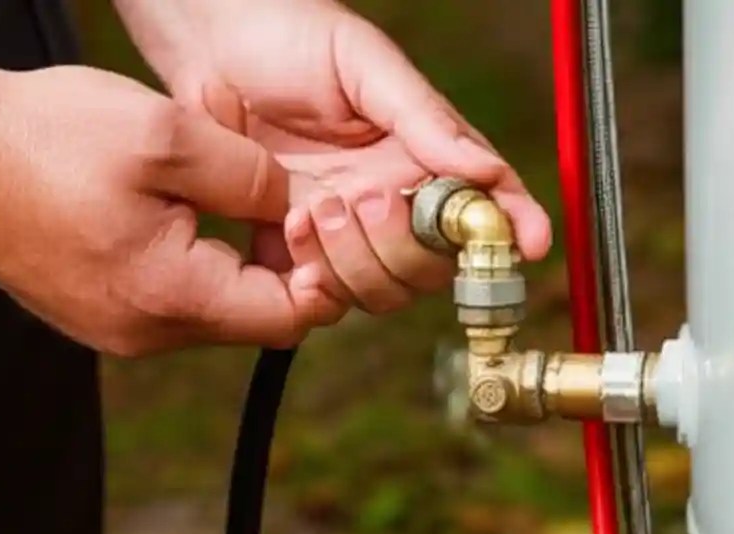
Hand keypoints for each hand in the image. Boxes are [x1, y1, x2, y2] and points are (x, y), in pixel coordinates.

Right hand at [0, 65, 339, 355]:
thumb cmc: (50, 136)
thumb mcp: (171, 136)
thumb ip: (253, 178)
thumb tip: (298, 212)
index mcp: (172, 298)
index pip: (291, 317)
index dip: (322, 270)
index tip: (315, 215)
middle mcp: (148, 333)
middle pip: (258, 315)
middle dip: (278, 253)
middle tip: (267, 187)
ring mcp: (119, 329)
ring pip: (218, 304)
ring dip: (235, 250)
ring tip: (215, 182)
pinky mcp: (99, 313)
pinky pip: (175, 296)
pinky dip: (194, 255)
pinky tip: (176, 202)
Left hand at [118, 0, 551, 314]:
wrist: (205, 42)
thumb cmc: (289, 34)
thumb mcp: (365, 63)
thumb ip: (424, 118)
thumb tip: (487, 170)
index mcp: (421, 156)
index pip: (481, 204)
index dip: (510, 229)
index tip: (527, 245)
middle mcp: (390, 201)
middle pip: (431, 266)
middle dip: (402, 245)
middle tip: (360, 197)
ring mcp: (343, 231)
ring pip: (380, 290)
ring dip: (352, 262)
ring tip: (310, 208)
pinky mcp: (290, 248)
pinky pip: (317, 298)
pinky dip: (309, 282)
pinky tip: (287, 233)